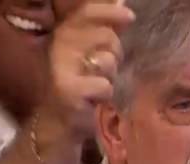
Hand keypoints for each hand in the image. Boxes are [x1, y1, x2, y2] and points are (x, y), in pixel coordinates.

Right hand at [43, 0, 134, 157]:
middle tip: (107, 67)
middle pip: (105, 36)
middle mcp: (60, 47)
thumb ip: (105, 36)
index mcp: (64, 36)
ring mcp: (62, 69)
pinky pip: (105, 86)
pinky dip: (106, 94)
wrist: (60, 125)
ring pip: (107, 61)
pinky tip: (94, 100)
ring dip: (110, 75)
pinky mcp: (68, 91)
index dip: (108, 12)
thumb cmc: (81, 88)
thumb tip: (123, 8)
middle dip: (115, 51)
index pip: (84, 14)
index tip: (129, 16)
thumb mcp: (93, 57)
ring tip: (97, 84)